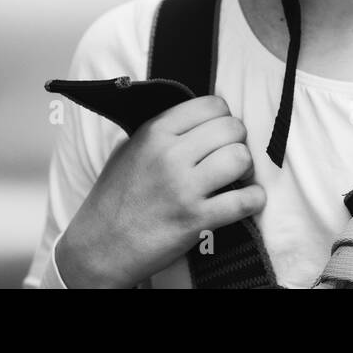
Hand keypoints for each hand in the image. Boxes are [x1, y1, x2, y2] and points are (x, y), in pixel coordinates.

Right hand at [57, 95, 264, 287]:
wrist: (99, 248)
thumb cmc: (115, 198)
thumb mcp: (130, 149)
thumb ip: (164, 131)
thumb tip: (200, 119)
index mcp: (155, 132)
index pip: (211, 105)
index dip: (223, 118)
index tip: (220, 133)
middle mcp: (170, 155)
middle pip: (232, 128)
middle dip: (238, 142)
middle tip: (230, 157)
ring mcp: (183, 188)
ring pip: (241, 158)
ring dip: (246, 169)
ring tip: (237, 178)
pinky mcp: (196, 220)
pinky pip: (244, 200)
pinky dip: (254, 200)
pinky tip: (247, 200)